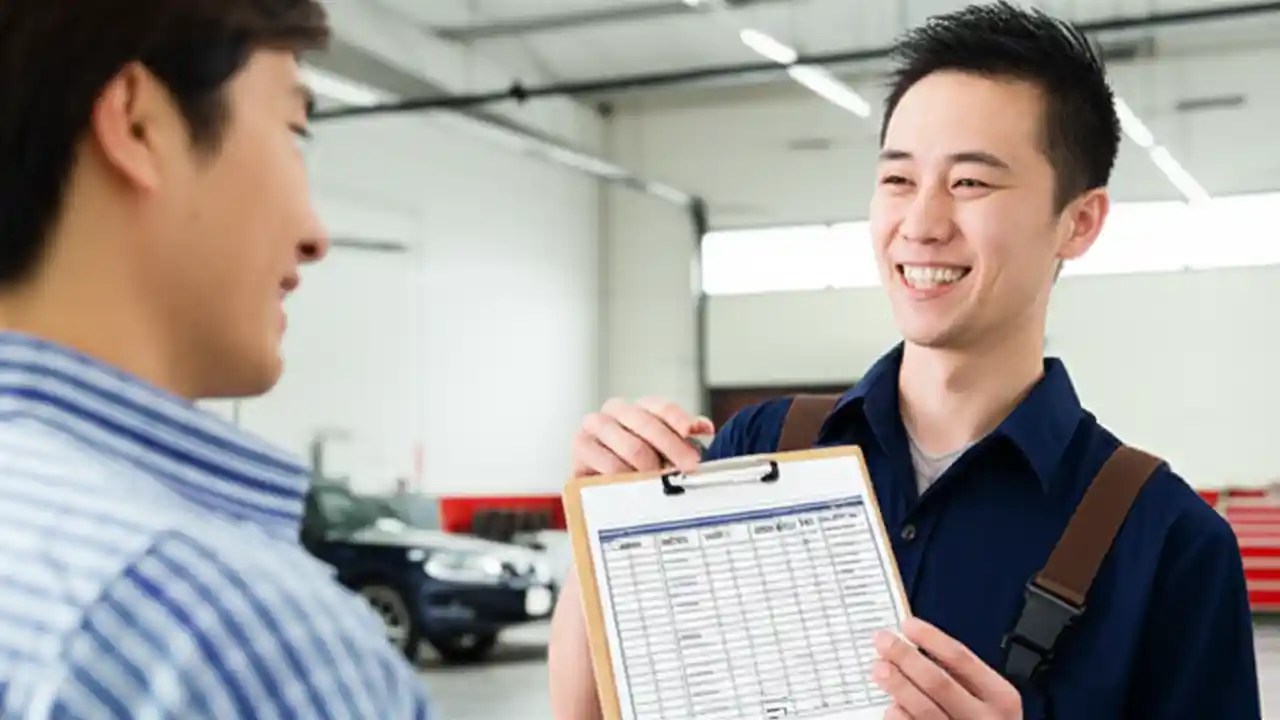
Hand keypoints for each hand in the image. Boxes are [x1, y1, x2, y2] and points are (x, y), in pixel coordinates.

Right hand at [571, 398, 713, 477]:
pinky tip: (636, 487)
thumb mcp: (662, 453)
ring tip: (663, 484)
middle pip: (647, 425)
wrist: (596, 493)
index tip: (693, 434)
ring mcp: (594, 427)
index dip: (680, 420)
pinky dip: (627, 478)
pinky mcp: (580, 448)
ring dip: (651, 468)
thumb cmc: (634, 470)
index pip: (662, 408)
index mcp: (639, 408)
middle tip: (688, 469)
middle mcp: (614, 411)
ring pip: (632, 446)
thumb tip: (704, 428)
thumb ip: (684, 439)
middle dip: (673, 448)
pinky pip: (609, 465)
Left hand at [872, 618, 1021, 719]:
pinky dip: (899, 717)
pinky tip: (890, 706)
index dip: (930, 637)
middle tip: (883, 641)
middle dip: (906, 657)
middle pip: (938, 681)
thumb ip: (962, 676)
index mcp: (1000, 697)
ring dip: (897, 685)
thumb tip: (918, 646)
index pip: (961, 657)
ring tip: (879, 668)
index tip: (907, 625)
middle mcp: (985, 719)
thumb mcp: (989, 699)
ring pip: (924, 708)